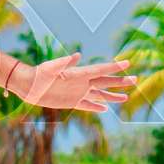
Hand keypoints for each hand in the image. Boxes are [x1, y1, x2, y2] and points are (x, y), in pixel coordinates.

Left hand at [10, 53, 135, 111]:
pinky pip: (87, 105)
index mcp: (79, 73)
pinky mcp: (71, 102)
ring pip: (99, 95)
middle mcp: (81, 83)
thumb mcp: (51, 67)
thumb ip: (64, 62)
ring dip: (112, 96)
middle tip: (136, 79)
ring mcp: (77, 92)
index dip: (114, 67)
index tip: (128, 63)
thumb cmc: (39, 74)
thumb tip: (77, 55)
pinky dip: (96, 107)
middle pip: (105, 82)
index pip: (101, 70)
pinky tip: (105, 108)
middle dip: (120, 81)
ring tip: (126, 97)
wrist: (28, 85)